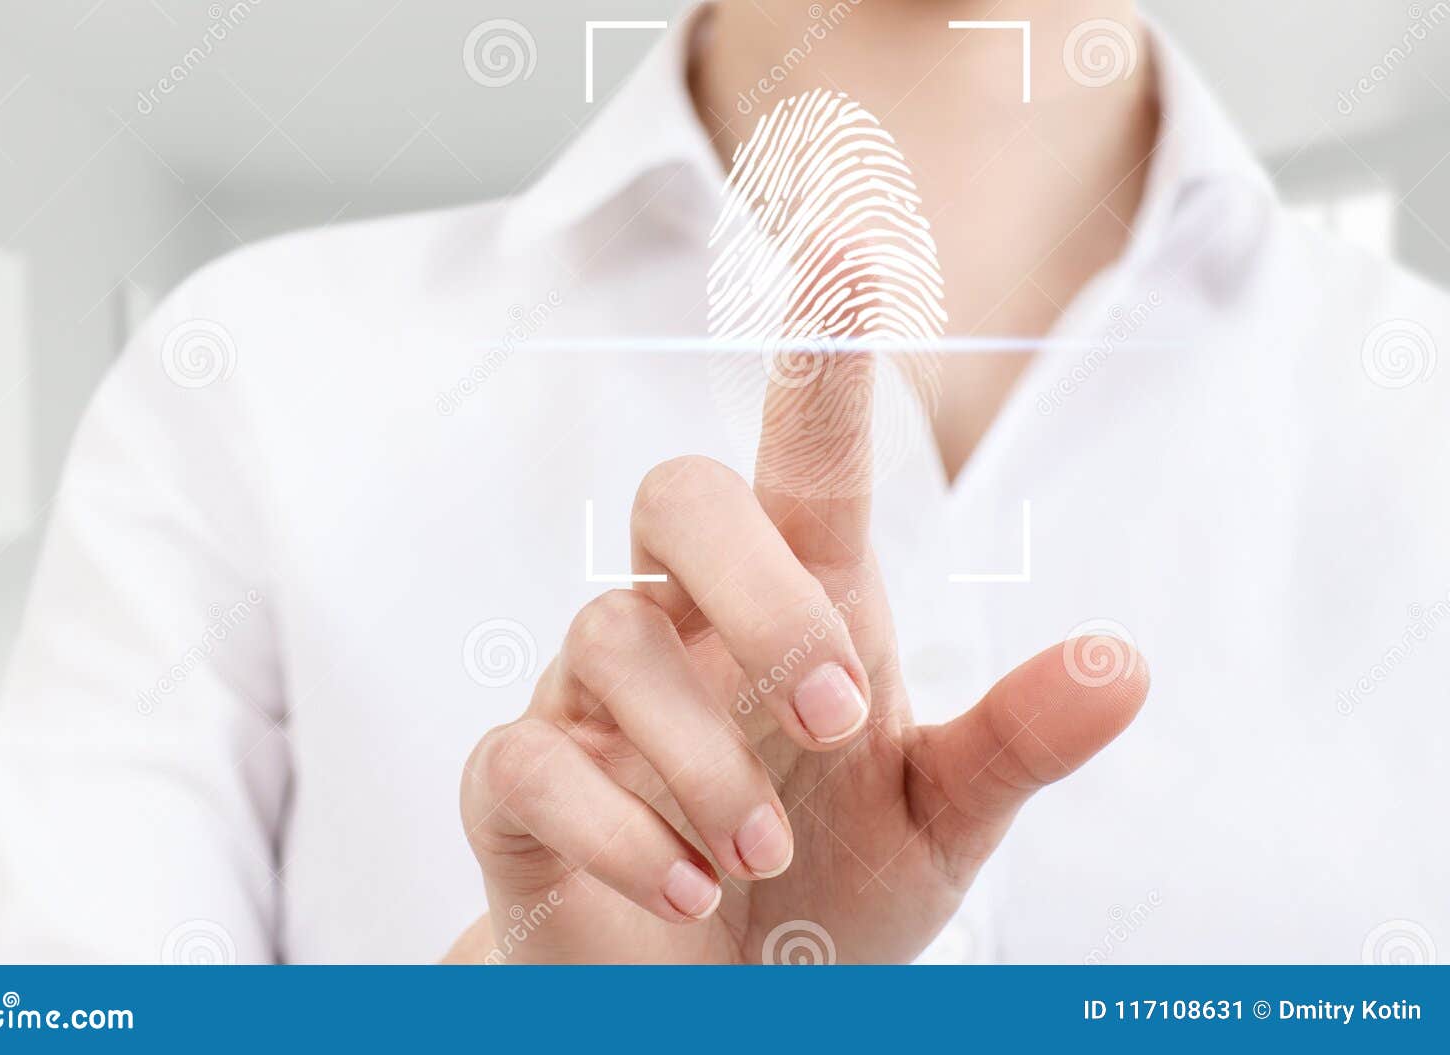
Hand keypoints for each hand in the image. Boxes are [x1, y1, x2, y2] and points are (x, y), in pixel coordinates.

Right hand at [455, 287, 1147, 964]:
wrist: (712, 1006)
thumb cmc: (824, 889)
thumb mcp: (938, 822)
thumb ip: (1013, 743)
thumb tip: (1130, 666)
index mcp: (799, 611)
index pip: (803, 459)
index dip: (817, 361)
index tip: (845, 250)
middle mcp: (685, 629)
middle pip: (677, 501)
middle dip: (759, 593)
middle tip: (837, 709)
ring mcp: (589, 704)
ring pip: (605, 638)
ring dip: (702, 756)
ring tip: (762, 857)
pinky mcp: (516, 789)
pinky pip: (526, 759)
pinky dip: (614, 827)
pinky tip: (686, 887)